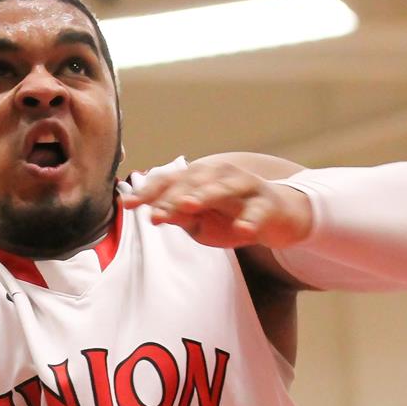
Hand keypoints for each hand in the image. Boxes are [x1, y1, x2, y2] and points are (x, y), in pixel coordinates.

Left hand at [122, 160, 314, 249]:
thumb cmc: (231, 215)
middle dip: (172, 197)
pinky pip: (258, 213)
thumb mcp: (201, 220)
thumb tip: (151, 213)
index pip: (170, 181)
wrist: (278, 215)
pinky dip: (250, 220)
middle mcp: (221, 175)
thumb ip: (178, 215)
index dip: (150, 192)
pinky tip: (243, 230)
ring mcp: (246, 187)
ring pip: (224, 189)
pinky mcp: (268, 205)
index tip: (128, 205)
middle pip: (193, 182)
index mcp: (200, 177)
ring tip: (187, 206)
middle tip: (154, 213)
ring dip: (205, 196)